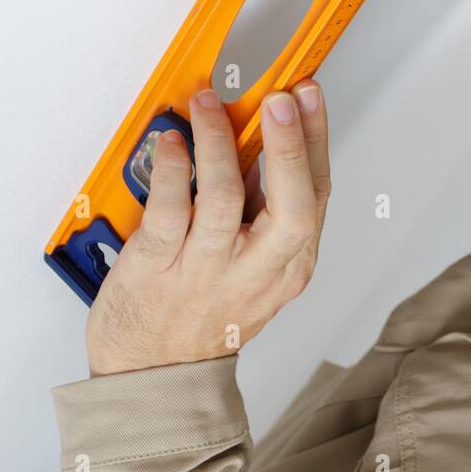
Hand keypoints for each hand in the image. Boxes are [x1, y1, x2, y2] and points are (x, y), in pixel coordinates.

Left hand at [84, 82, 331, 376]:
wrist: (153, 375)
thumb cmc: (205, 316)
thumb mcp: (259, 269)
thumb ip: (266, 211)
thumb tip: (266, 139)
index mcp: (291, 265)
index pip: (316, 193)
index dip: (315, 139)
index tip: (306, 96)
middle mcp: (257, 270)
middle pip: (290, 203)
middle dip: (289, 143)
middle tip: (281, 96)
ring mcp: (206, 272)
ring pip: (222, 199)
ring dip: (219, 141)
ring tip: (210, 103)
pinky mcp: (156, 270)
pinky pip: (167, 212)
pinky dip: (171, 170)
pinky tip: (171, 142)